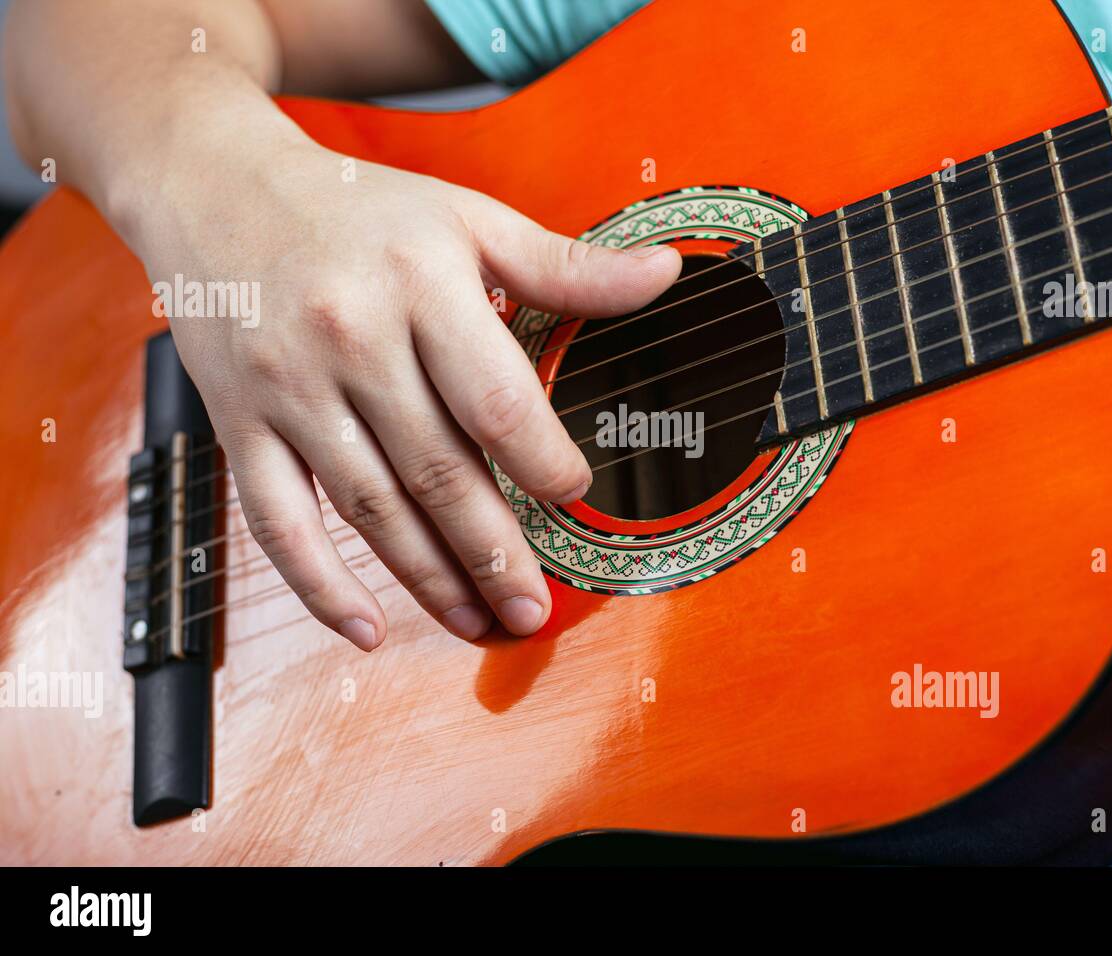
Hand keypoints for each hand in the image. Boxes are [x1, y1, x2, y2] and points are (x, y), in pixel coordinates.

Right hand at [139, 138, 680, 648]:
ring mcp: (287, 388)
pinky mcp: (238, 424)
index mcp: (419, 284)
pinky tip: (366, 628)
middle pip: (437, 470)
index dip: (544, 462)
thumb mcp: (467, 218)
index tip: (573, 495)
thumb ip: (565, 265)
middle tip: (534, 609)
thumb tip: (663, 276)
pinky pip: (277, 522)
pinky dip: (320, 584)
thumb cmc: (358, 210)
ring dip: (428, 579)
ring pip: (369, 508)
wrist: (216, 187)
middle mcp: (351, 339)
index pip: (497, 400)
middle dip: (495, 552)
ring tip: (477, 622)